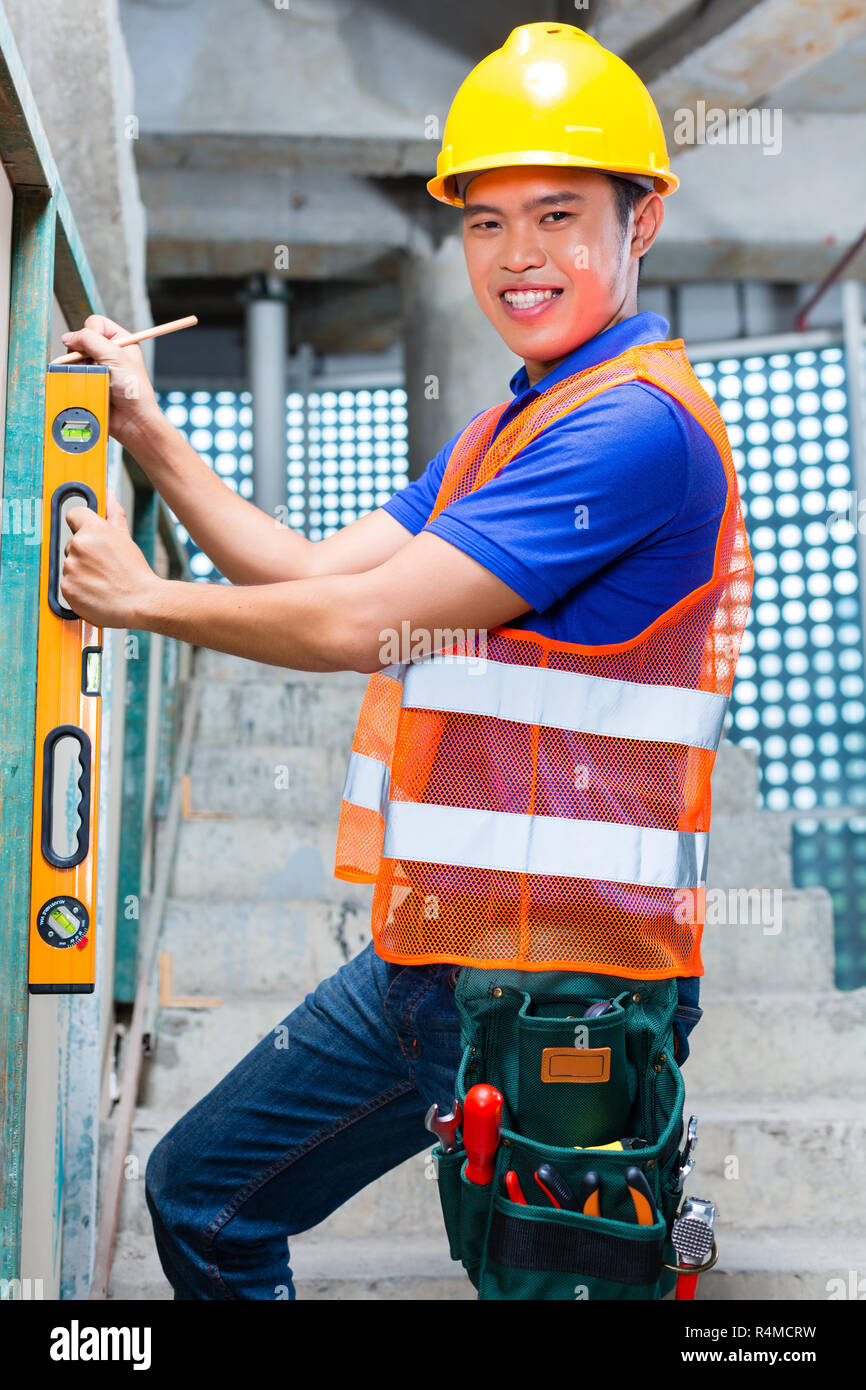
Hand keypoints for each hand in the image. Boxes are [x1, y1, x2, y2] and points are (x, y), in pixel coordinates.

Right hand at [57, 315, 161, 448]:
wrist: (132, 420)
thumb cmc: (133, 390)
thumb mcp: (115, 357)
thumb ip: (91, 340)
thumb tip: (68, 337)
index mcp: (120, 340)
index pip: (95, 323)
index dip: (91, 332)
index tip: (97, 347)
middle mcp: (107, 351)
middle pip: (81, 339)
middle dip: (83, 351)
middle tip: (95, 364)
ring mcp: (97, 366)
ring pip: (74, 356)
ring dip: (79, 365)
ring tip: (94, 377)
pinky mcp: (89, 380)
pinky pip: (72, 372)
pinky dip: (75, 376)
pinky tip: (85, 383)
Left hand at [61, 491, 161, 628]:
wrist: (140, 602)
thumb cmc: (135, 572)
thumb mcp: (125, 538)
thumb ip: (114, 514)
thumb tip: (109, 495)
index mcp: (93, 529)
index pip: (73, 514)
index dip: (80, 524)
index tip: (88, 534)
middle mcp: (78, 545)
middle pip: (72, 544)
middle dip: (84, 554)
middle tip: (104, 566)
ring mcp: (71, 567)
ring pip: (70, 565)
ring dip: (81, 572)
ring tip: (102, 581)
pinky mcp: (66, 587)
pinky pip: (67, 584)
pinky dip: (78, 589)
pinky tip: (95, 592)